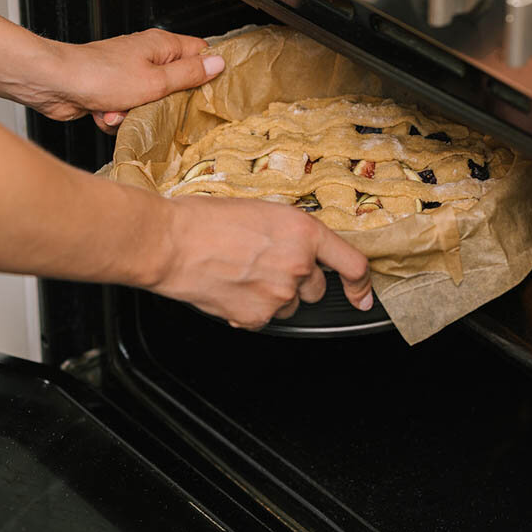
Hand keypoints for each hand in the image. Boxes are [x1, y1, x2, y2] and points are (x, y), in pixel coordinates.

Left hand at [35, 29, 224, 133]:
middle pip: (175, 84)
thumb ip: (189, 75)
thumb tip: (218, 64)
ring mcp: (127, 74)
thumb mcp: (155, 82)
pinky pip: (127, 112)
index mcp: (161, 45)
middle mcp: (145, 56)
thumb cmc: (100, 75)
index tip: (211, 90)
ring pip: (149, 103)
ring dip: (136, 114)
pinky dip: (117, 117)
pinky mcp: (111, 92)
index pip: (200, 51)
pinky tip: (105, 112)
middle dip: (165, 103)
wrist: (56, 84)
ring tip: (121, 109)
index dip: (208, 70)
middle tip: (159, 106)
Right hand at [151, 196, 372, 329]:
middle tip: (263, 265)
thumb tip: (303, 253)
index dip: (360, 283)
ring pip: (288, 306)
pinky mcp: (257, 317)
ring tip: (240, 273)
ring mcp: (279, 296)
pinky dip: (249, 309)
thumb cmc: (205, 220)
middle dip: (296, 282)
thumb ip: (291, 234)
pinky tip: (230, 288)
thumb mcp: (262, 211)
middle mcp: (298, 265)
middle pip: (314, 289)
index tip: (362, 294)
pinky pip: (264, 320)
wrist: (170, 243)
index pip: (352, 264)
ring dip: (272, 296)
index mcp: (304, 232)